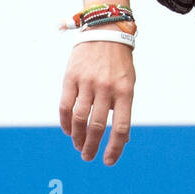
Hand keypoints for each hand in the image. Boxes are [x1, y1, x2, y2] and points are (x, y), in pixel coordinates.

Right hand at [59, 37, 134, 164]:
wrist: (106, 32)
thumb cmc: (119, 64)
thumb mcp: (129, 85)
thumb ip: (123, 110)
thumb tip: (122, 139)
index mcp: (125, 92)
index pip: (120, 127)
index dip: (114, 148)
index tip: (108, 161)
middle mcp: (106, 88)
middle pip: (97, 126)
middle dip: (91, 146)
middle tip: (87, 157)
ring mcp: (87, 82)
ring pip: (79, 118)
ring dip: (77, 137)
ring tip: (78, 146)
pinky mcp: (71, 77)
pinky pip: (65, 105)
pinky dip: (65, 121)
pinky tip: (68, 131)